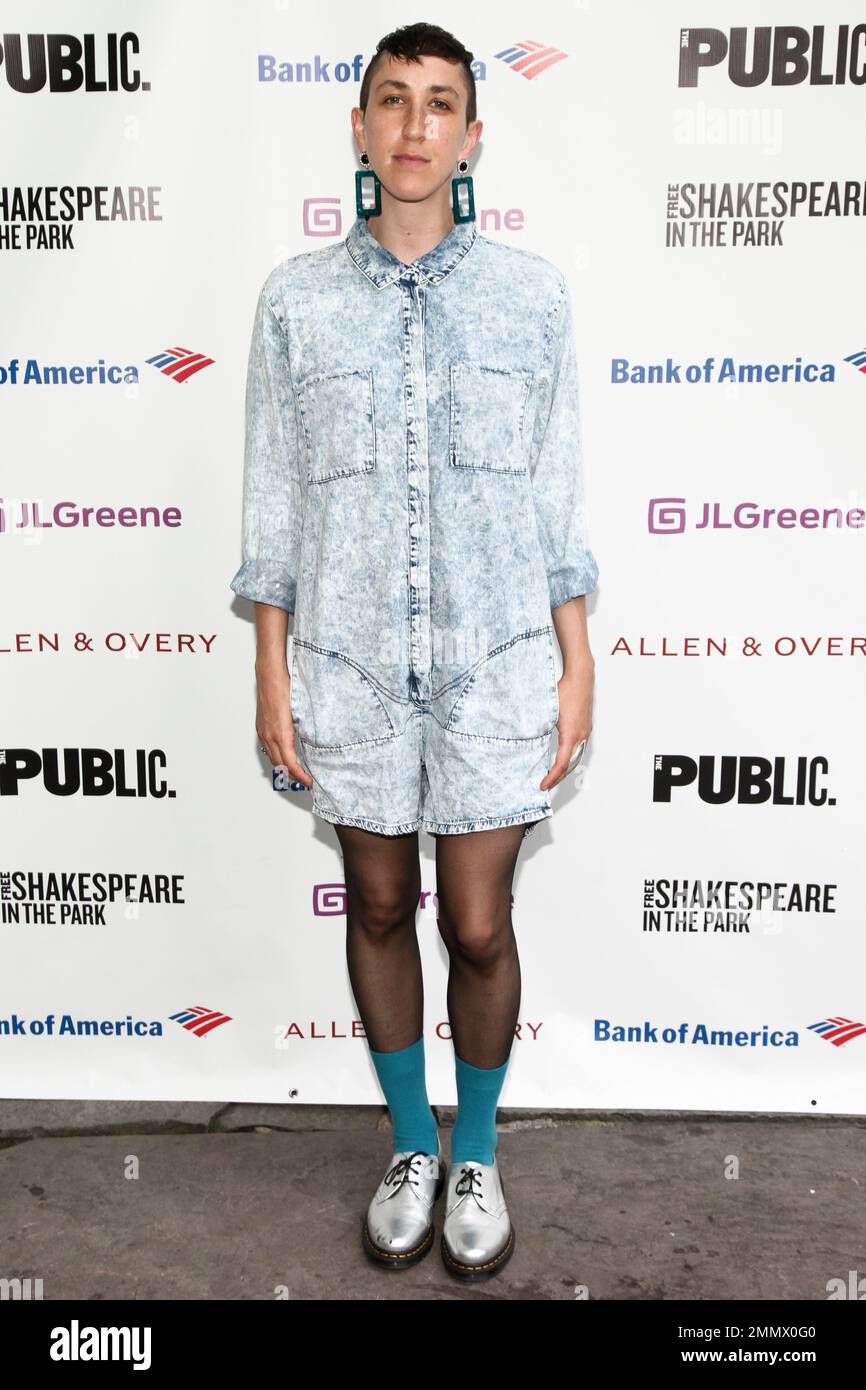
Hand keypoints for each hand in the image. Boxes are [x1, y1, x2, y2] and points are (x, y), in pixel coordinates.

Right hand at [255, 662, 312, 788]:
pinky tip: (284, 757)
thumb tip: (313, 743)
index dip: (300, 775)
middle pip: (280, 764)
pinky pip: (268, 748)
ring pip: (273, 757)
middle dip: (293, 775)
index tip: (309, 781)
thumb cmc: (284, 688)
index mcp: (281, 734)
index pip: (290, 763)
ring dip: (284, 768)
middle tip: (305, 781)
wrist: (270, 675)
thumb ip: (304, 730)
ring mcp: (263, 732)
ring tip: (296, 773)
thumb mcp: (300, 712)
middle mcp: (269, 735)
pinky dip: (277, 757)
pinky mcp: (261, 727)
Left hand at [540, 658, 593, 790]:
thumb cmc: (566, 690)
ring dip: (565, 768)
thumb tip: (527, 738)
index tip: (542, 785)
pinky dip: (569, 758)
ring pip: (576, 757)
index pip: (561, 764)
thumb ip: (539, 727)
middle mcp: (581, 736)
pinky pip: (578, 748)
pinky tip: (560, 758)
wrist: (581, 677)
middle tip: (546, 785)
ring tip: (552, 776)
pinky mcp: (585, 727)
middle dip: (558, 777)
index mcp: (571, 735)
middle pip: (570, 765)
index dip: (551, 777)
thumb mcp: (547, 711)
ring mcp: (585, 732)